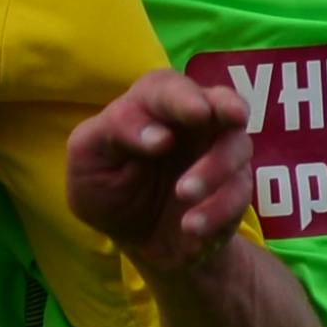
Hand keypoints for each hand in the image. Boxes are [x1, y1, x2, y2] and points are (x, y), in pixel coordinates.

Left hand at [64, 64, 259, 281]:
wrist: (134, 237)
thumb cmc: (106, 183)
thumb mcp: (88, 158)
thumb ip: (113, 132)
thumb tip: (161, 137)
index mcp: (153, 104)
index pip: (168, 89)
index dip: (181, 99)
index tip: (185, 121)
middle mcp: (195, 122)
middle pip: (223, 100)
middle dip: (228, 106)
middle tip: (233, 116)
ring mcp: (220, 154)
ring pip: (237, 146)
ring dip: (215, 169)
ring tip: (183, 193)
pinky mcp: (234, 191)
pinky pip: (239, 194)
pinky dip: (217, 210)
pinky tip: (191, 227)